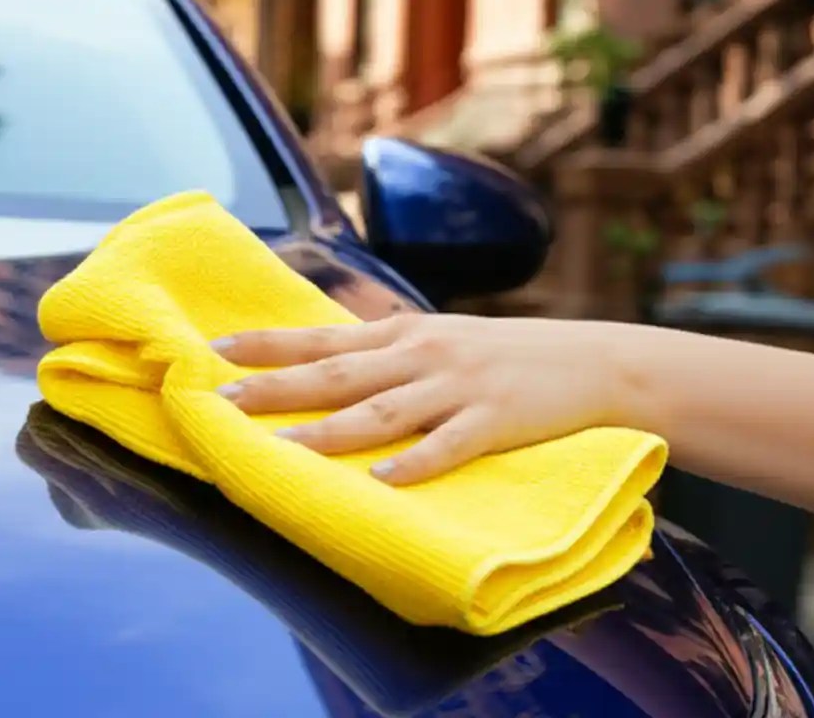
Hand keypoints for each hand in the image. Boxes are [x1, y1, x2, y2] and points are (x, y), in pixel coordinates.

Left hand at [213, 314, 634, 484]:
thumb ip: (389, 353)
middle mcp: (423, 355)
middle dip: (279, 386)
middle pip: (338, 372)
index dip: (270, 345)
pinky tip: (382, 479)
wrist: (593, 362)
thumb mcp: (443, 339)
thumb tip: (326, 362)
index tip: (219, 349)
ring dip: (330, 429)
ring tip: (284, 445)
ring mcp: (458, 388)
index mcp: (407, 334)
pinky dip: (415, 463)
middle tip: (225, 397)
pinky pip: (449, 446)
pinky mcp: (495, 421)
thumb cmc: (508, 356)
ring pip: (382, 412)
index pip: (324, 338)